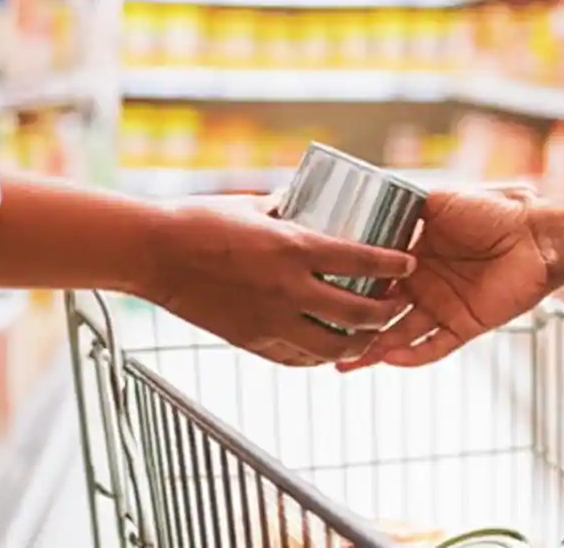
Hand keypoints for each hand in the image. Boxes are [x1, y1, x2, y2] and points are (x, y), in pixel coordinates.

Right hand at [144, 194, 415, 365]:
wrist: (154, 254)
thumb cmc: (200, 220)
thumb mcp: (252, 207)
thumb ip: (285, 211)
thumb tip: (305, 205)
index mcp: (294, 247)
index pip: (361, 261)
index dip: (393, 265)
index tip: (408, 263)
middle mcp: (289, 288)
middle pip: (358, 314)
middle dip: (386, 314)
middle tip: (396, 307)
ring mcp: (270, 319)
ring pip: (331, 347)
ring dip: (357, 344)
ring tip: (366, 337)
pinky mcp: (250, 340)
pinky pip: (295, 358)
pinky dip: (316, 357)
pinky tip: (324, 350)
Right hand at [338, 187, 552, 369]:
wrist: (537, 234)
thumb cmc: (494, 210)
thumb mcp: (439, 200)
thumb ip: (405, 205)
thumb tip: (371, 200)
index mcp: (414, 255)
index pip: (375, 276)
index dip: (350, 286)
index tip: (321, 294)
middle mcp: (424, 284)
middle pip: (381, 312)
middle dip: (353, 327)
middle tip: (323, 339)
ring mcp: (443, 307)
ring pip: (400, 335)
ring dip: (374, 349)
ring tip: (344, 361)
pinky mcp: (464, 325)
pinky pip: (434, 348)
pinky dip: (412, 356)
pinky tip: (388, 359)